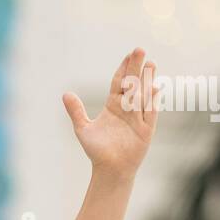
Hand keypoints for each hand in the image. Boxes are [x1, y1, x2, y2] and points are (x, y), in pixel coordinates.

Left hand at [63, 47, 157, 177]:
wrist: (109, 170)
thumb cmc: (97, 151)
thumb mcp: (83, 129)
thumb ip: (76, 111)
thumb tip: (65, 94)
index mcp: (113, 105)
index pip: (120, 81)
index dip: (123, 68)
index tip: (128, 54)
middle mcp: (127, 108)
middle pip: (133, 83)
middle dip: (136, 67)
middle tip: (139, 49)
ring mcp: (138, 117)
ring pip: (143, 94)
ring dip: (147, 79)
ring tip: (150, 63)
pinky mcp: (146, 129)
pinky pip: (151, 112)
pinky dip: (152, 101)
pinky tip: (154, 88)